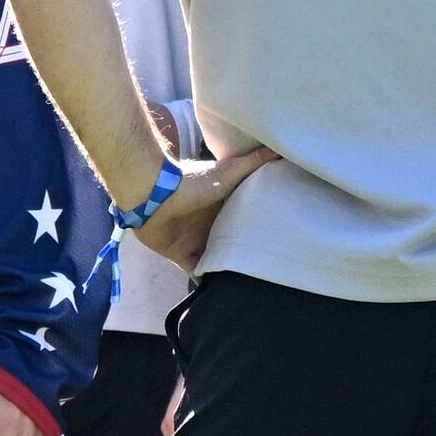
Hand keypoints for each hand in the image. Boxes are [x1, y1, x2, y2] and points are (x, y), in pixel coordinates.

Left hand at [126, 144, 272, 270]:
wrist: (154, 196)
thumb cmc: (193, 182)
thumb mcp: (230, 171)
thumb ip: (253, 162)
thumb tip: (281, 148)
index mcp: (224, 207)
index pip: (245, 221)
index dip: (258, 230)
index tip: (278, 240)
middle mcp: (212, 225)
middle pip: (232, 243)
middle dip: (244, 254)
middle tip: (266, 268)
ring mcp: (197, 241)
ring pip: (217, 259)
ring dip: (227, 269)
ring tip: (249, 284)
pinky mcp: (182, 255)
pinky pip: (198, 271)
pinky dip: (207, 278)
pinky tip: (222, 288)